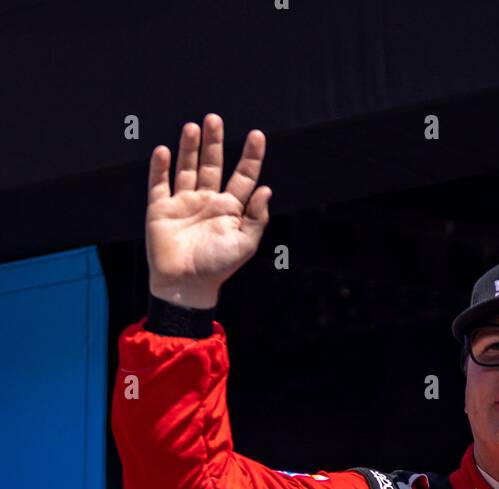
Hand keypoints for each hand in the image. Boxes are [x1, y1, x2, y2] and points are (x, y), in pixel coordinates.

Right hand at [146, 112, 270, 309]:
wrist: (186, 286)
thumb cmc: (217, 268)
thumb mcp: (245, 245)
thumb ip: (256, 218)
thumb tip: (266, 190)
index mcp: (230, 209)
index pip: (243, 176)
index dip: (250, 157)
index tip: (257, 135)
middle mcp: (207, 201)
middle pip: (212, 164)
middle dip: (215, 142)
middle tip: (215, 118)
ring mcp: (183, 203)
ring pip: (187, 168)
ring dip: (189, 148)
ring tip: (193, 127)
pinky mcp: (161, 209)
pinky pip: (159, 184)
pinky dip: (160, 168)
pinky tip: (163, 151)